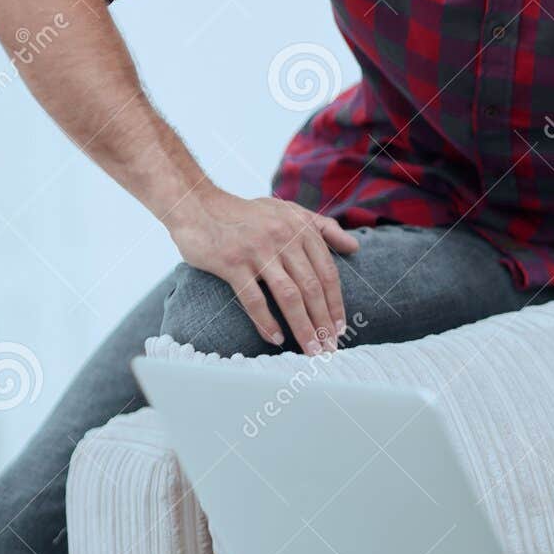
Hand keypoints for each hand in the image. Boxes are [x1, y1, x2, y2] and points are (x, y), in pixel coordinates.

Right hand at [165, 185, 360, 353]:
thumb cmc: (247, 213)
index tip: (340, 328)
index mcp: (301, 229)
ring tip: (311, 350)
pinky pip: (253, 298)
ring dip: (303, 327)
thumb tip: (356, 246)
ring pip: (288, 296)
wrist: (197, 204)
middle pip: (311, 288)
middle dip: (324, 322)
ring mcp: (257, 251)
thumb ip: (323, 228)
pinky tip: (276, 339)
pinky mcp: (231, 262)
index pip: (327, 273)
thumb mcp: (289, 211)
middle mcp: (283, 238)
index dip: (336, 303)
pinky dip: (266, 322)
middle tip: (330, 348)